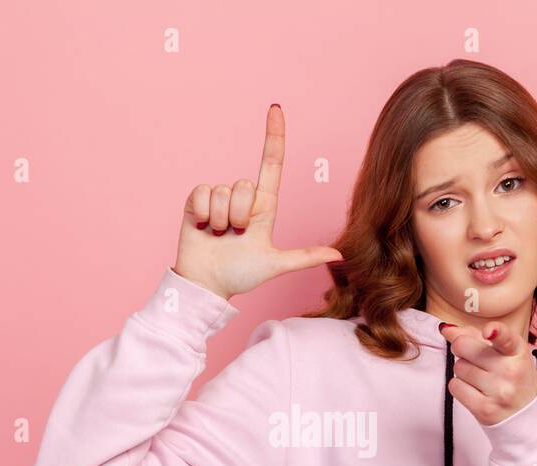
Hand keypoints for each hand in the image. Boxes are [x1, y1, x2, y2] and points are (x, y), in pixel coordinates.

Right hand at [173, 104, 342, 300]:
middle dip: (240, 214)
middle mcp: (242, 198)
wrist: (207, 285)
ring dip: (220, 219)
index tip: (275, 109)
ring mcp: (219, 199)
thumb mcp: (275, 264)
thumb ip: (305, 257)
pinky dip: (202, 213)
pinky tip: (202, 228)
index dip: (274, 136)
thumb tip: (340, 255)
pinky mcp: (196, 201)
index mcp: (264, 206)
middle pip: (244, 185)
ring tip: (219, 235)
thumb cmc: (241, 275)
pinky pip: (202, 192)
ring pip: (223, 191)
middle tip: (236, 235)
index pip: (271, 163)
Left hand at [439, 320, 536, 425]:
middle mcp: (510, 371)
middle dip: (461, 348)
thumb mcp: (503, 352)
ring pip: (458, 366)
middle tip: (472, 356)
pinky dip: (459, 386)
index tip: (488, 332)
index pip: (506, 338)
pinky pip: (455, 386)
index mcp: (517, 352)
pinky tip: (474, 390)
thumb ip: (475, 337)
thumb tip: (447, 330)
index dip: (495, 331)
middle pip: (464, 346)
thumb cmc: (511, 377)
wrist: (525, 413)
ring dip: (463, 370)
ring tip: (479, 377)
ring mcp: (498, 391)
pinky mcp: (484, 409)